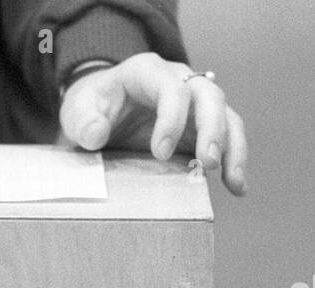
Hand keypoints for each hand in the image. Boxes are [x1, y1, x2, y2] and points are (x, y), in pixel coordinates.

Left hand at [59, 53, 247, 195]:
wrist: (100, 110)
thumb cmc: (91, 107)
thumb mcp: (78, 110)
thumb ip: (83, 122)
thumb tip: (97, 135)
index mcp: (148, 72)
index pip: (172, 88)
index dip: (172, 119)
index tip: (161, 153)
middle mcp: (180, 81)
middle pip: (209, 96)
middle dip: (213, 130)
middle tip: (207, 163)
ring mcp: (195, 104)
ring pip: (227, 116)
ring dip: (233, 149)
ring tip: (233, 182)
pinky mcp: (202, 128)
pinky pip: (227, 138)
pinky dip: (233, 162)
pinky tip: (237, 187)